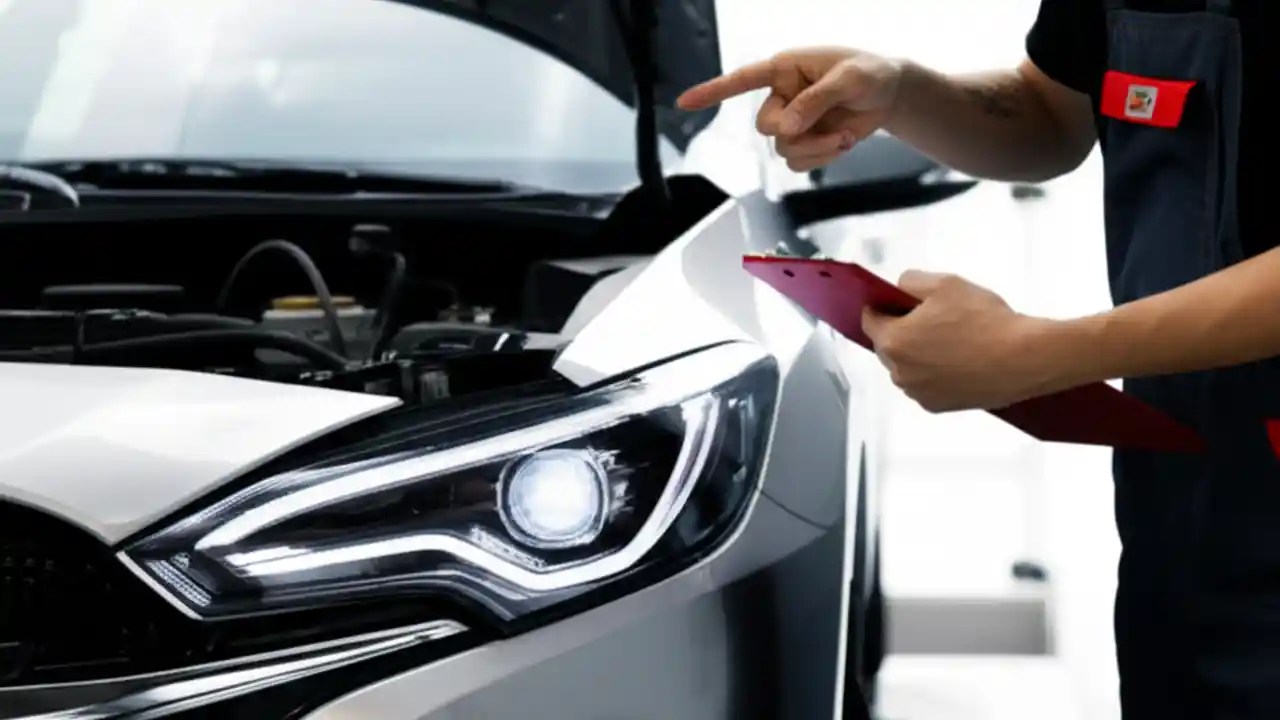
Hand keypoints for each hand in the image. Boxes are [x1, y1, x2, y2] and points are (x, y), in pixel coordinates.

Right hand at [676, 47, 904, 171]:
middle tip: (828, 131)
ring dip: (814, 149)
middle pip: (765, 127)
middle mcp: (782, 96)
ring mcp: (793, 121)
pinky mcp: (806, 142)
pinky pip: (798, 163)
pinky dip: (820, 160)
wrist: (890, 94)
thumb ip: (816, 101)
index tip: (684, 103)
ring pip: (782, 149)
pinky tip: (842, 144)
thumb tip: (788, 127)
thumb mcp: (848, 78)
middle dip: (795, 133)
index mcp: (785, 69)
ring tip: (843, 137)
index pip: (742, 80)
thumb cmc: (870, 73)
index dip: (712, 92)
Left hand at [862, 271, 1062, 411]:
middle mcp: (899, 373)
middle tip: (932, 318)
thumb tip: (899, 289)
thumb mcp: (944, 283)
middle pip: (887, 346)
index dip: (881, 307)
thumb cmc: (984, 320)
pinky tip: (959, 360)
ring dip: (918, 354)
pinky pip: (925, 385)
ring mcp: (918, 393)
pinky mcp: (938, 406)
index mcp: (893, 341)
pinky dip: (934, 373)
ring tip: (951, 339)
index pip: (869, 321)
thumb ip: (910, 281)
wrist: (1024, 359)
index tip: (894, 302)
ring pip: (907, 367)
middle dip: (902, 331)